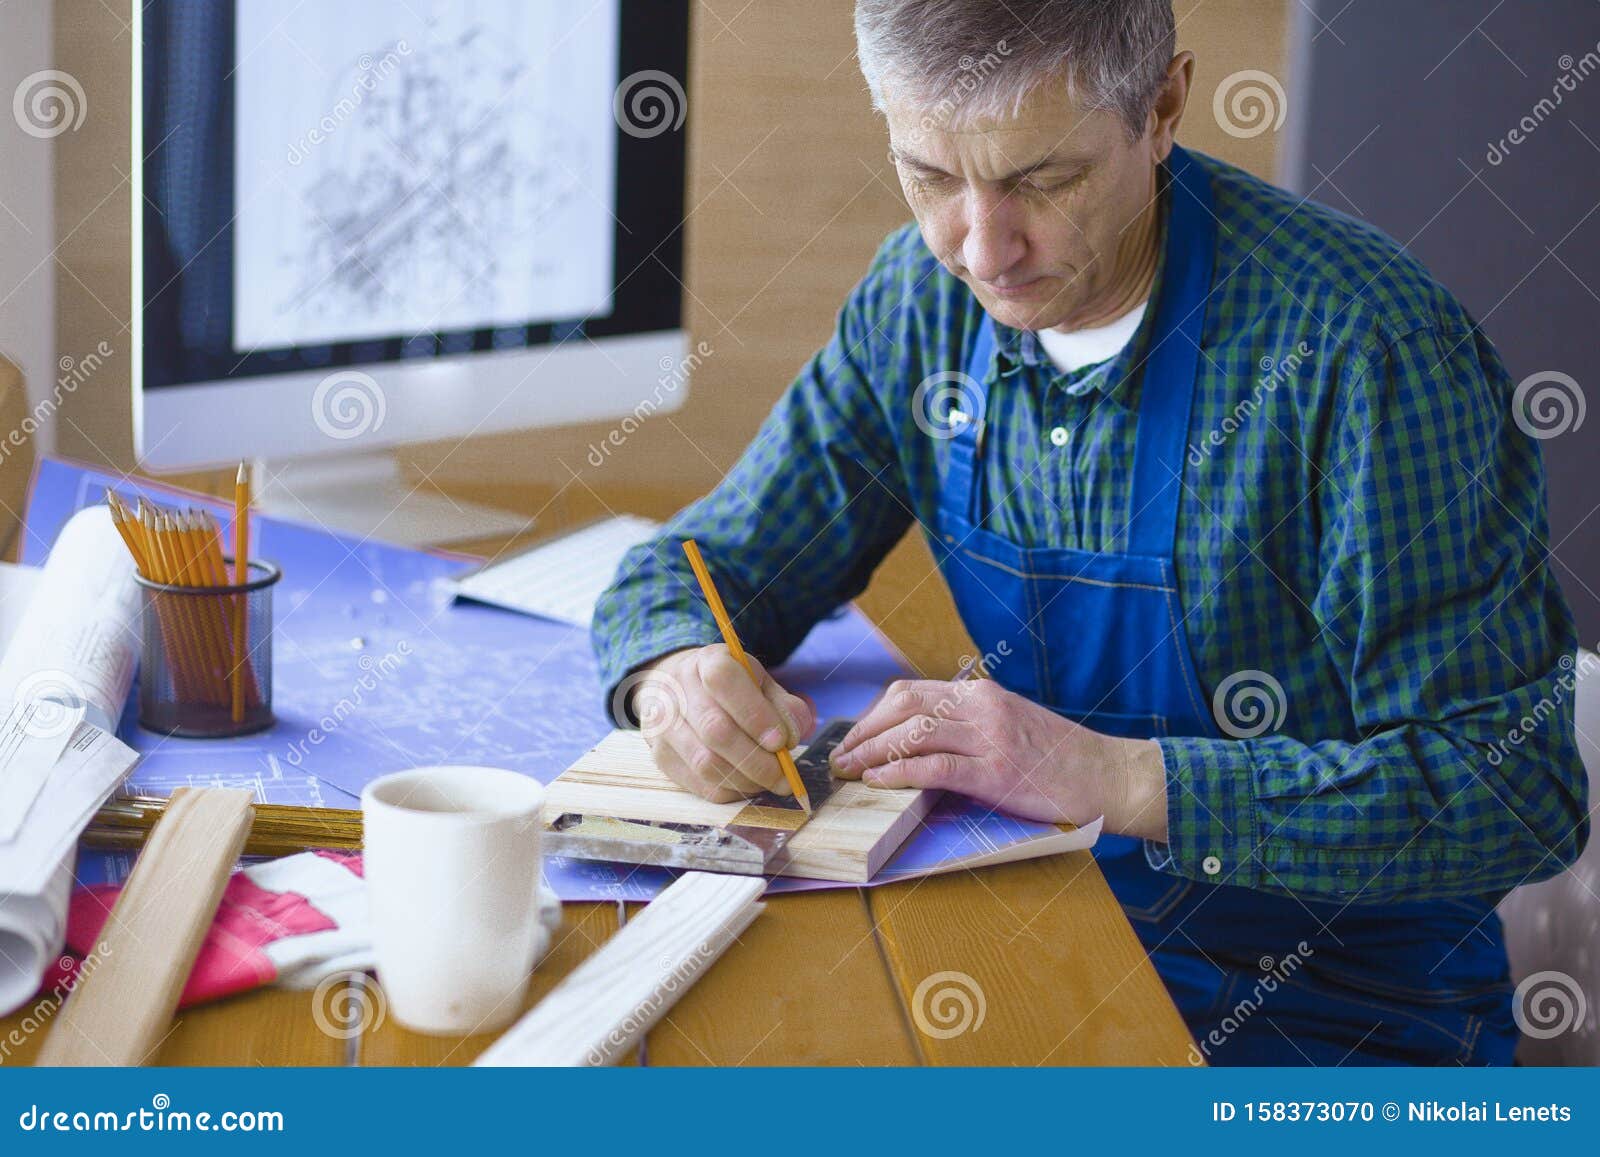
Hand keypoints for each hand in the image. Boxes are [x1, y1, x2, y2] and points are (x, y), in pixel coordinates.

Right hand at [628, 645, 815, 803]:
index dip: (755, 713)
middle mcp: (678, 690)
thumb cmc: (731, 688)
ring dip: (747, 780)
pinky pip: (699, 785)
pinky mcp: (661, 756)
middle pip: (715, 730)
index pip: (724, 680)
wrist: (679, 689)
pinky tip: (748, 783)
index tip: (782, 741)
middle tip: (785, 775)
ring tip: (770, 781)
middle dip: (758, 760)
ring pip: (706, 764)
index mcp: (707, 661)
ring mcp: (664, 725)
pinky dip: (731, 791)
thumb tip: (793, 733)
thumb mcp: (760, 683)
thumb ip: (783, 704)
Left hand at [827, 677, 1167, 837]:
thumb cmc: (1058, 757)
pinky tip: (879, 782)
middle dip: (863, 733)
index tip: (852, 739)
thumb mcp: (1008, 724)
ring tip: (850, 772)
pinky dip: (900, 773)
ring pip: (914, 734)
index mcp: (981, 694)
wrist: (1109, 775)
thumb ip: (966, 724)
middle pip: (903, 707)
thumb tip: (914, 740)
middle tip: (839, 758)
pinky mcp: (997, 772)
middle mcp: (982, 707)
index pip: (909, 693)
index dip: (871, 716)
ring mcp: (990, 738)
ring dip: (872, 754)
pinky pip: (936, 767)